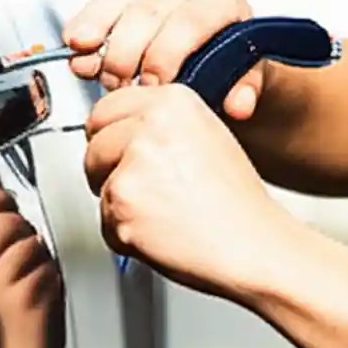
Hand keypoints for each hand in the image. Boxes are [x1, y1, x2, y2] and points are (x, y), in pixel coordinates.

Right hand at [0, 190, 61, 342]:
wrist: (22, 330)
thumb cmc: (13, 279)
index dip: (0, 203)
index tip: (5, 216)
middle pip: (8, 220)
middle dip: (23, 231)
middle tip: (20, 252)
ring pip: (30, 242)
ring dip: (38, 253)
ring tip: (29, 269)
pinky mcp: (18, 298)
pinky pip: (46, 265)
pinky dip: (49, 273)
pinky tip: (38, 286)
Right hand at [63, 0, 263, 119]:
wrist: (218, 59)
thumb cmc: (231, 65)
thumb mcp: (245, 77)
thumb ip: (244, 88)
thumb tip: (239, 103)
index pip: (190, 18)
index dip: (166, 54)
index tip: (153, 86)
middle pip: (149, 12)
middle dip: (129, 54)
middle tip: (122, 89)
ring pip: (121, 3)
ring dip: (101, 39)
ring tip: (94, 71)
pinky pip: (101, 4)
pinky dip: (85, 25)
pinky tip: (75, 46)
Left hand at [84, 84, 296, 295]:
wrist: (252, 246)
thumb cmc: (238, 205)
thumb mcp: (206, 137)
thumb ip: (161, 126)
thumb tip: (123, 130)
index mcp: (174, 101)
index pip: (108, 108)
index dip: (112, 136)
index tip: (122, 151)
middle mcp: (151, 123)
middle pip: (95, 143)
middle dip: (107, 169)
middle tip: (144, 189)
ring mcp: (134, 162)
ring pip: (99, 184)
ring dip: (120, 205)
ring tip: (163, 212)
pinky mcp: (122, 201)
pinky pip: (105, 221)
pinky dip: (125, 235)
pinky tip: (161, 232)